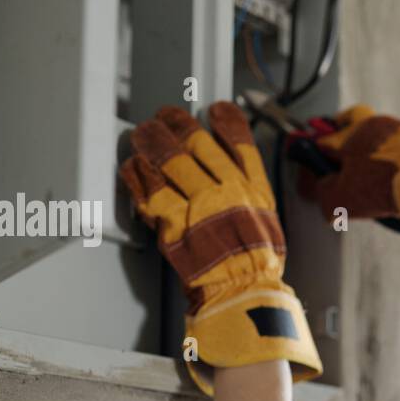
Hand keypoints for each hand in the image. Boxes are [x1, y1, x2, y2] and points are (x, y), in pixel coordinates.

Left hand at [119, 101, 321, 395]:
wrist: (241, 292)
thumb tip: (235, 172)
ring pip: (170, 160)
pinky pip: (149, 190)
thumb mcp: (266, 221)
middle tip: (165, 117)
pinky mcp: (174, 222)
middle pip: (197, 143)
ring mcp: (200, 204)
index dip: (226, 120)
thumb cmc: (255, 265)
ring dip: (151, 142)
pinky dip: (138, 176)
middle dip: (177, 124)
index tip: (215, 109)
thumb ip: (250, 193)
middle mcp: (227, 190)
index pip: (240, 141)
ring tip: (142, 133)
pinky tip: (133, 167)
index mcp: (254, 189)